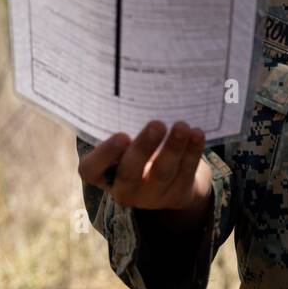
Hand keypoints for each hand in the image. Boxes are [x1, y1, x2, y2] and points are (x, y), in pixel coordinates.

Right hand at [78, 120, 211, 214]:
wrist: (171, 178)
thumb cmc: (138, 151)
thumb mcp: (125, 144)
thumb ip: (125, 126)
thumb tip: (138, 91)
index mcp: (101, 174)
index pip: (91, 169)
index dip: (104, 154)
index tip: (121, 135)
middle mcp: (124, 190)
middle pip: (129, 172)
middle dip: (143, 148)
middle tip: (156, 125)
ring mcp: (152, 197)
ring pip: (162, 172)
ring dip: (173, 147)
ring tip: (181, 126)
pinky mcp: (178, 196)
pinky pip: (186, 172)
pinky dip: (192, 152)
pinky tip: (197, 134)